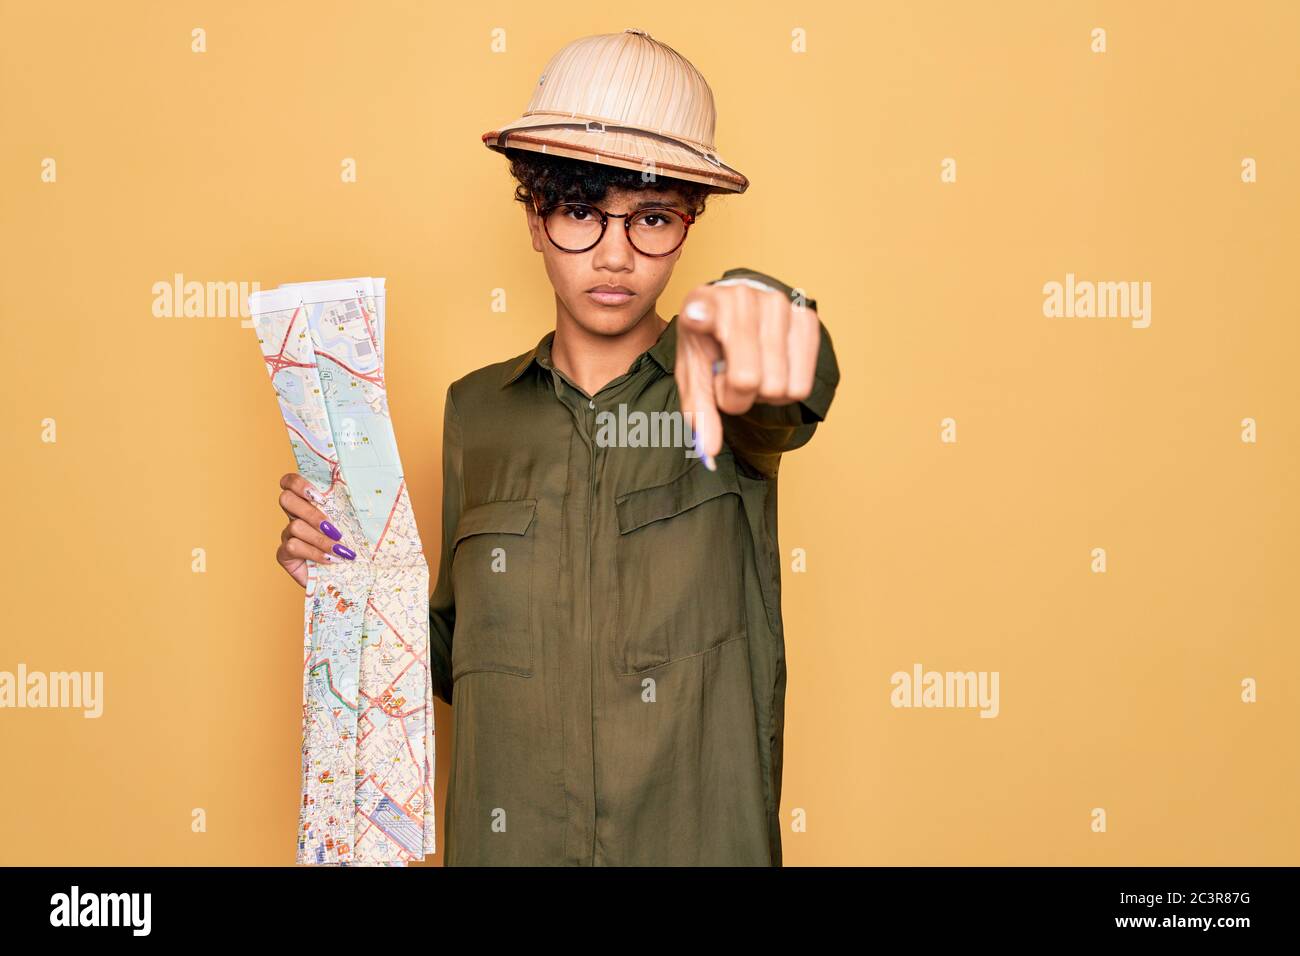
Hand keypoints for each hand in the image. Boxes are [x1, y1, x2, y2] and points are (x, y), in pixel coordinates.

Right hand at [275, 472, 355, 587]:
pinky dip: (314, 553)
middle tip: (331, 526)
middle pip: (286, 499)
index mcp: (309, 502)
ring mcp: (287, 535)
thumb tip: (383, 489)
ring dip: (320, 539)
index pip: (290, 482)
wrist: (345, 577)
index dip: (299, 484)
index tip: (321, 497)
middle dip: (311, 512)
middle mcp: (294, 515)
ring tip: (340, 549)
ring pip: (295, 526)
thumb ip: (357, 506)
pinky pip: (293, 547)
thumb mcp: (356, 523)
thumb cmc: (353, 545)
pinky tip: (330, 559)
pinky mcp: (284, 554)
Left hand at [675, 280, 819, 467]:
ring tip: (750, 371)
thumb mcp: (694, 375)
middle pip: (748, 380)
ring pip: (778, 387)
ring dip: (762, 393)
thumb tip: (711, 452)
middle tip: (729, 379)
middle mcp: (742, 297)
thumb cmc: (710, 347)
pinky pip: (802, 385)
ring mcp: (778, 304)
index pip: (706, 322)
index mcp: (703, 305)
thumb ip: (699, 412)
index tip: (697, 319)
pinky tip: (772, 369)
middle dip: (736, 395)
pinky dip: (785, 389)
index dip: (704, 322)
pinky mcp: (806, 317)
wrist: (737, 316)